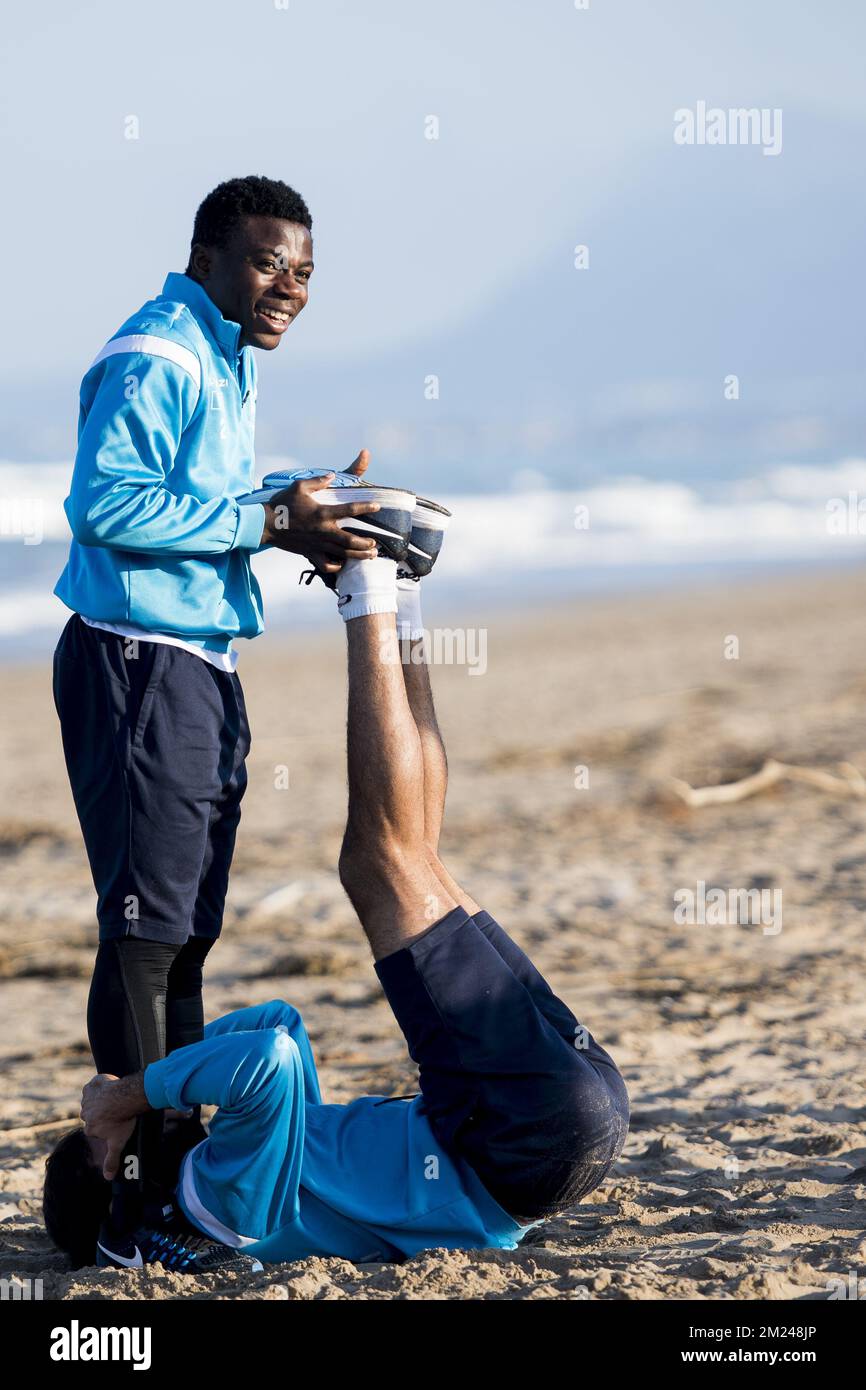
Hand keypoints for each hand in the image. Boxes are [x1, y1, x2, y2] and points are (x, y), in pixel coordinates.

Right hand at [80, 1072, 143, 1180]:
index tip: (115, 1122)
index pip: (94, 1128)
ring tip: (116, 1098)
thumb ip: (111, 1160)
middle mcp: (84, 1113)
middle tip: (117, 1109)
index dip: (105, 1125)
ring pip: (92, 1100)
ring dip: (101, 1099)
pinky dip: (100, 1084)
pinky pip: (94, 1085)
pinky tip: (110, 1085)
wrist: (126, 1097)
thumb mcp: (118, 1143)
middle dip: (102, 1112)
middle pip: (92, 1114)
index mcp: (89, 1128)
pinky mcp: (92, 1085)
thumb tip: (108, 1178)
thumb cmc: (123, 1121)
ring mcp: (87, 1098)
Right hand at [261, 471, 379, 561]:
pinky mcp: (309, 554)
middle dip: (365, 543)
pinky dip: (336, 566)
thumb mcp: (299, 487)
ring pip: (342, 554)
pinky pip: (326, 565)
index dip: (365, 507)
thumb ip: (318, 481)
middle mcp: (323, 531)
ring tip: (370, 555)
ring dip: (358, 556)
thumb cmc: (282, 504)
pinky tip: (343, 563)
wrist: (265, 524)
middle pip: (350, 541)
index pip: (349, 510)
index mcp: (322, 513)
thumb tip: (332, 475)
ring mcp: (317, 545)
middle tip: (375, 543)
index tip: (377, 506)